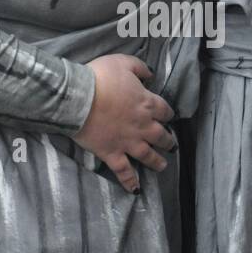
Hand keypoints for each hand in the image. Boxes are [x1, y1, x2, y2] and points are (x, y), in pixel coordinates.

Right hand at [73, 54, 175, 192]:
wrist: (79, 97)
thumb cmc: (100, 77)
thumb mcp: (122, 62)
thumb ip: (140, 68)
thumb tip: (151, 74)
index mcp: (147, 103)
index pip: (164, 110)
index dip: (167, 113)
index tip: (168, 116)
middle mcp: (142, 125)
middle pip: (161, 136)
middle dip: (168, 141)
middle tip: (172, 146)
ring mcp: (128, 142)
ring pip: (148, 155)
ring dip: (157, 162)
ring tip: (163, 166)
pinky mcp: (112, 153)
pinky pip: (124, 171)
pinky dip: (130, 182)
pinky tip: (136, 190)